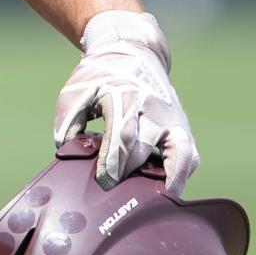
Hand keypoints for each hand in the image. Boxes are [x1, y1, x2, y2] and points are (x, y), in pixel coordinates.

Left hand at [53, 10, 198, 194]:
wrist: (133, 53)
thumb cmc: (100, 77)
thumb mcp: (76, 90)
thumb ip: (68, 120)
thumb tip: (66, 149)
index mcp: (126, 96)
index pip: (122, 133)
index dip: (113, 160)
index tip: (104, 181)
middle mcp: (154, 109)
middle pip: (145, 148)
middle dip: (130, 174)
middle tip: (115, 193)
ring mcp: (173, 120)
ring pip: (181, 153)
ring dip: (169, 179)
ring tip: (154, 201)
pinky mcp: (182, 129)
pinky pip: (189, 156)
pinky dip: (180, 175)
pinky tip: (164, 191)